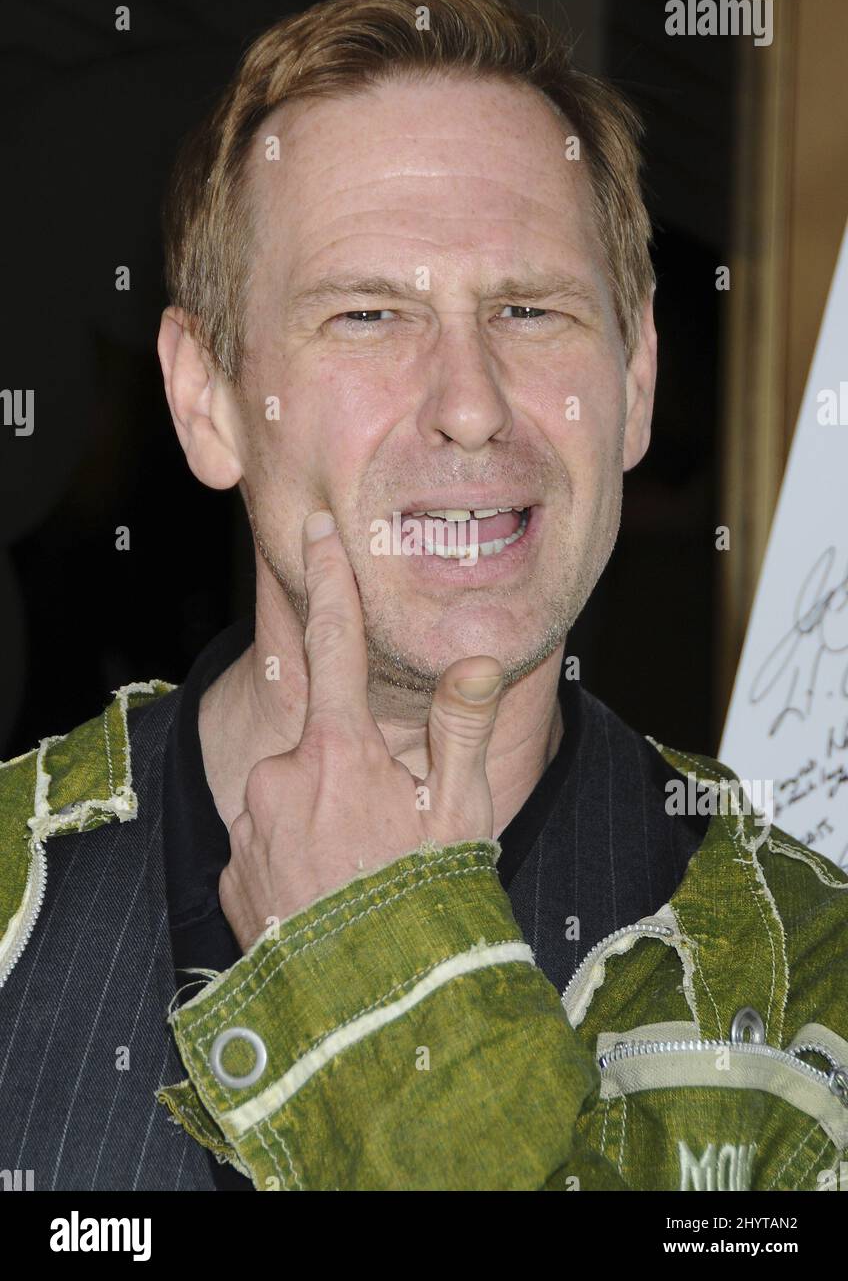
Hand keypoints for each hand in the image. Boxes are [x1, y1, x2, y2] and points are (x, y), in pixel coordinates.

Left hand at [219, 510, 504, 950]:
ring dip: (324, 818)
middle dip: (353, 770)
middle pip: (320, 742)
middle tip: (394, 832)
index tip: (315, 526)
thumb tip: (476, 654)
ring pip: (291, 795)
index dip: (330, 579)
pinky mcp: (230, 875)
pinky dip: (295, 858)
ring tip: (364, 876)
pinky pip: (265, 844)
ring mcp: (247, 828)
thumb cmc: (430, 906)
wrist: (376, 1015)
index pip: (335, 643)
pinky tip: (330, 897)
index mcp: (338, 751)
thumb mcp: (462, 813)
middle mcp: (277, 777)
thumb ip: (462, 726)